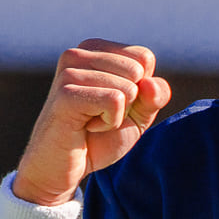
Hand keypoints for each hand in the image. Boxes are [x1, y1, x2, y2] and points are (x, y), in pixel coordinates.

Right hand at [12, 39, 171, 206]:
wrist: (63, 169)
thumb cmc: (97, 139)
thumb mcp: (137, 115)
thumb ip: (155, 96)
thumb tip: (151, 84)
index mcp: (93, 49)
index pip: (144, 57)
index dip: (139, 90)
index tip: (111, 105)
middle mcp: (78, 53)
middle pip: (138, 71)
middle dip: (128, 103)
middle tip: (98, 116)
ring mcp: (69, 71)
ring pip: (128, 88)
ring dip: (116, 116)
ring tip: (89, 121)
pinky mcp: (66, 93)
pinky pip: (115, 101)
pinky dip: (108, 122)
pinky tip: (85, 127)